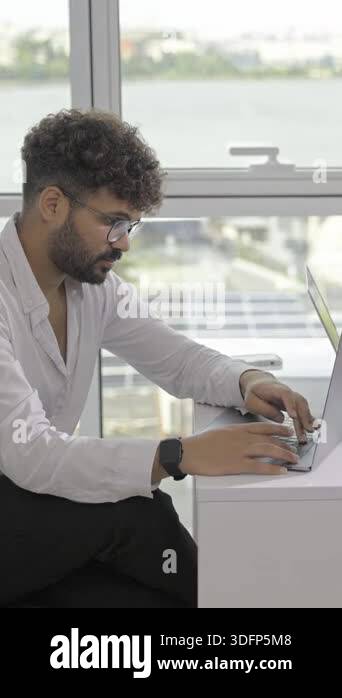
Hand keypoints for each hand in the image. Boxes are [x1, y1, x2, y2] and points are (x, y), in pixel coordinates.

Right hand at [179, 422, 298, 476]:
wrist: (187, 451)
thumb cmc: (200, 443)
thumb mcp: (219, 432)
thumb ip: (233, 435)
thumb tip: (242, 438)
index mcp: (237, 429)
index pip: (263, 427)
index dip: (278, 429)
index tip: (287, 431)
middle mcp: (242, 438)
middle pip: (270, 439)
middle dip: (285, 444)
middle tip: (295, 449)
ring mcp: (240, 451)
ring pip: (269, 450)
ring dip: (284, 454)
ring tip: (293, 459)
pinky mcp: (236, 464)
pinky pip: (259, 466)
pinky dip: (273, 468)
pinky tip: (282, 471)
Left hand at [239, 370, 315, 441]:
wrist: (258, 383)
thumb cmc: (254, 392)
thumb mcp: (252, 401)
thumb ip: (265, 410)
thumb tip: (281, 419)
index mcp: (274, 389)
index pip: (285, 394)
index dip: (290, 405)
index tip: (293, 416)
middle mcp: (286, 391)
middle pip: (298, 401)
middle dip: (304, 416)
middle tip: (306, 430)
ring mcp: (291, 396)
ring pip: (303, 407)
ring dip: (307, 420)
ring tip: (307, 433)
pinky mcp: (294, 403)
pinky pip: (302, 410)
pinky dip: (307, 419)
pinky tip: (309, 428)